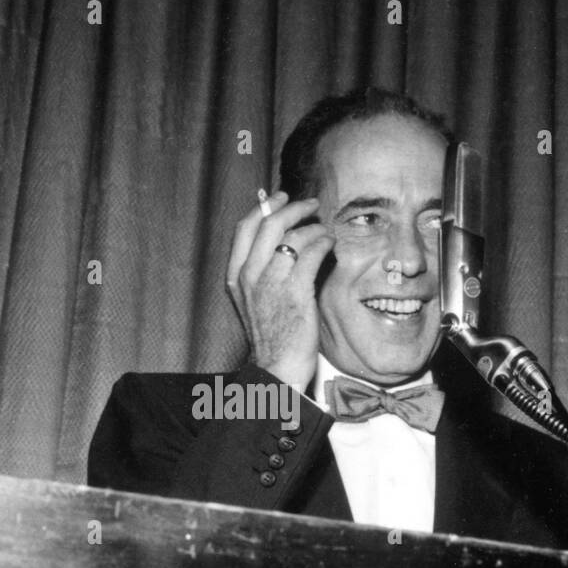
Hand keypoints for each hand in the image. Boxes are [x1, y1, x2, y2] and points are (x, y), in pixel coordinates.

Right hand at [225, 191, 332, 390]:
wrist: (276, 368)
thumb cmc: (271, 336)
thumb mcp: (255, 300)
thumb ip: (261, 271)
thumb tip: (282, 241)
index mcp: (236, 276)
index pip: (245, 228)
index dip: (264, 207)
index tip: (280, 199)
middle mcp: (250, 276)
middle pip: (269, 224)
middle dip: (292, 207)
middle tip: (310, 204)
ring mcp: (271, 283)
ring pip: (292, 236)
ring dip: (313, 227)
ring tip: (325, 230)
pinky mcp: (295, 292)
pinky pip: (311, 253)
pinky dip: (324, 243)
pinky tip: (330, 245)